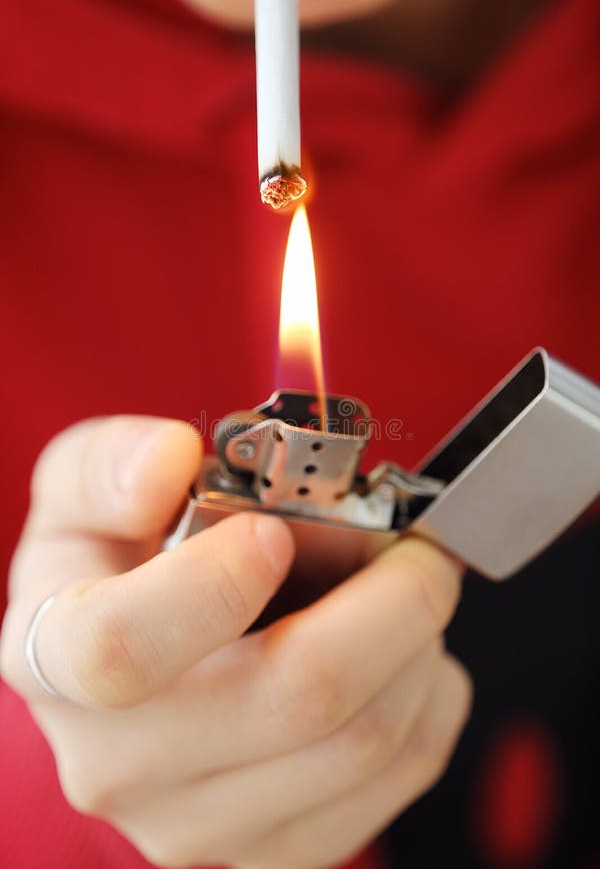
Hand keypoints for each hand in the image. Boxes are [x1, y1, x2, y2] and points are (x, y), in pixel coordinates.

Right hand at [0, 416, 470, 868]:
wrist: (127, 662)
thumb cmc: (111, 566)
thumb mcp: (80, 491)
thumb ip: (110, 465)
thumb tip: (170, 464)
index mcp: (56, 662)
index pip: (123, 652)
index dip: (215, 587)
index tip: (275, 531)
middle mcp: (123, 764)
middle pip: (294, 701)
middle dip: (393, 603)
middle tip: (416, 549)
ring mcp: (203, 824)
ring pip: (366, 743)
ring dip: (418, 646)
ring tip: (405, 593)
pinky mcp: (278, 847)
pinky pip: (399, 777)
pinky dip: (429, 697)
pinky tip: (403, 654)